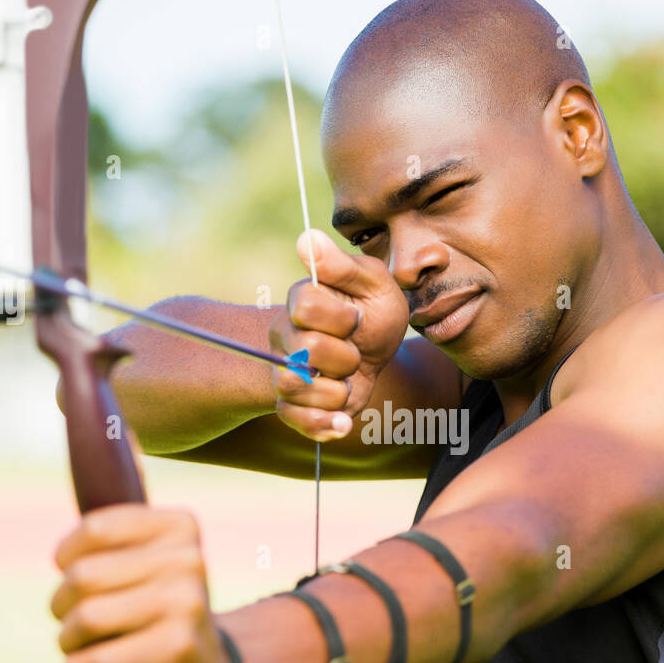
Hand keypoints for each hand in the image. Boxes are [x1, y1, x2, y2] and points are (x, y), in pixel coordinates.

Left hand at [51, 505, 231, 662]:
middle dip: (62, 605)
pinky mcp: (178, 651)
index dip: (67, 558)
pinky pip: (99, 660)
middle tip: (73, 621)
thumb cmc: (152, 611)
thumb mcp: (139, 563)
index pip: (94, 530)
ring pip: (87, 617)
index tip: (77, 577)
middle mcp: (189, 560)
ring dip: (68, 640)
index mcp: (179, 528)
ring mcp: (187, 605)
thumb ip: (103, 545)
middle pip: (83, 575)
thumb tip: (65, 560)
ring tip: (80, 647)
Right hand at [269, 228, 408, 441]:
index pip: (305, 308)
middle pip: (303, 352)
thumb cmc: (374, 309)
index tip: (356, 318)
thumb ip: (342, 265)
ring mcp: (286, 370)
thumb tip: (307, 237)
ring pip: (294, 387)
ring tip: (350, 381)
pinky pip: (294, 419)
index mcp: (301, 300)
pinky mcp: (295, 404)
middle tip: (356, 350)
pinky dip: (322, 425)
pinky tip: (343, 421)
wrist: (378, 347)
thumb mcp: (373, 282)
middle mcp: (285, 336)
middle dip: (344, 356)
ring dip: (336, 391)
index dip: (339, 318)